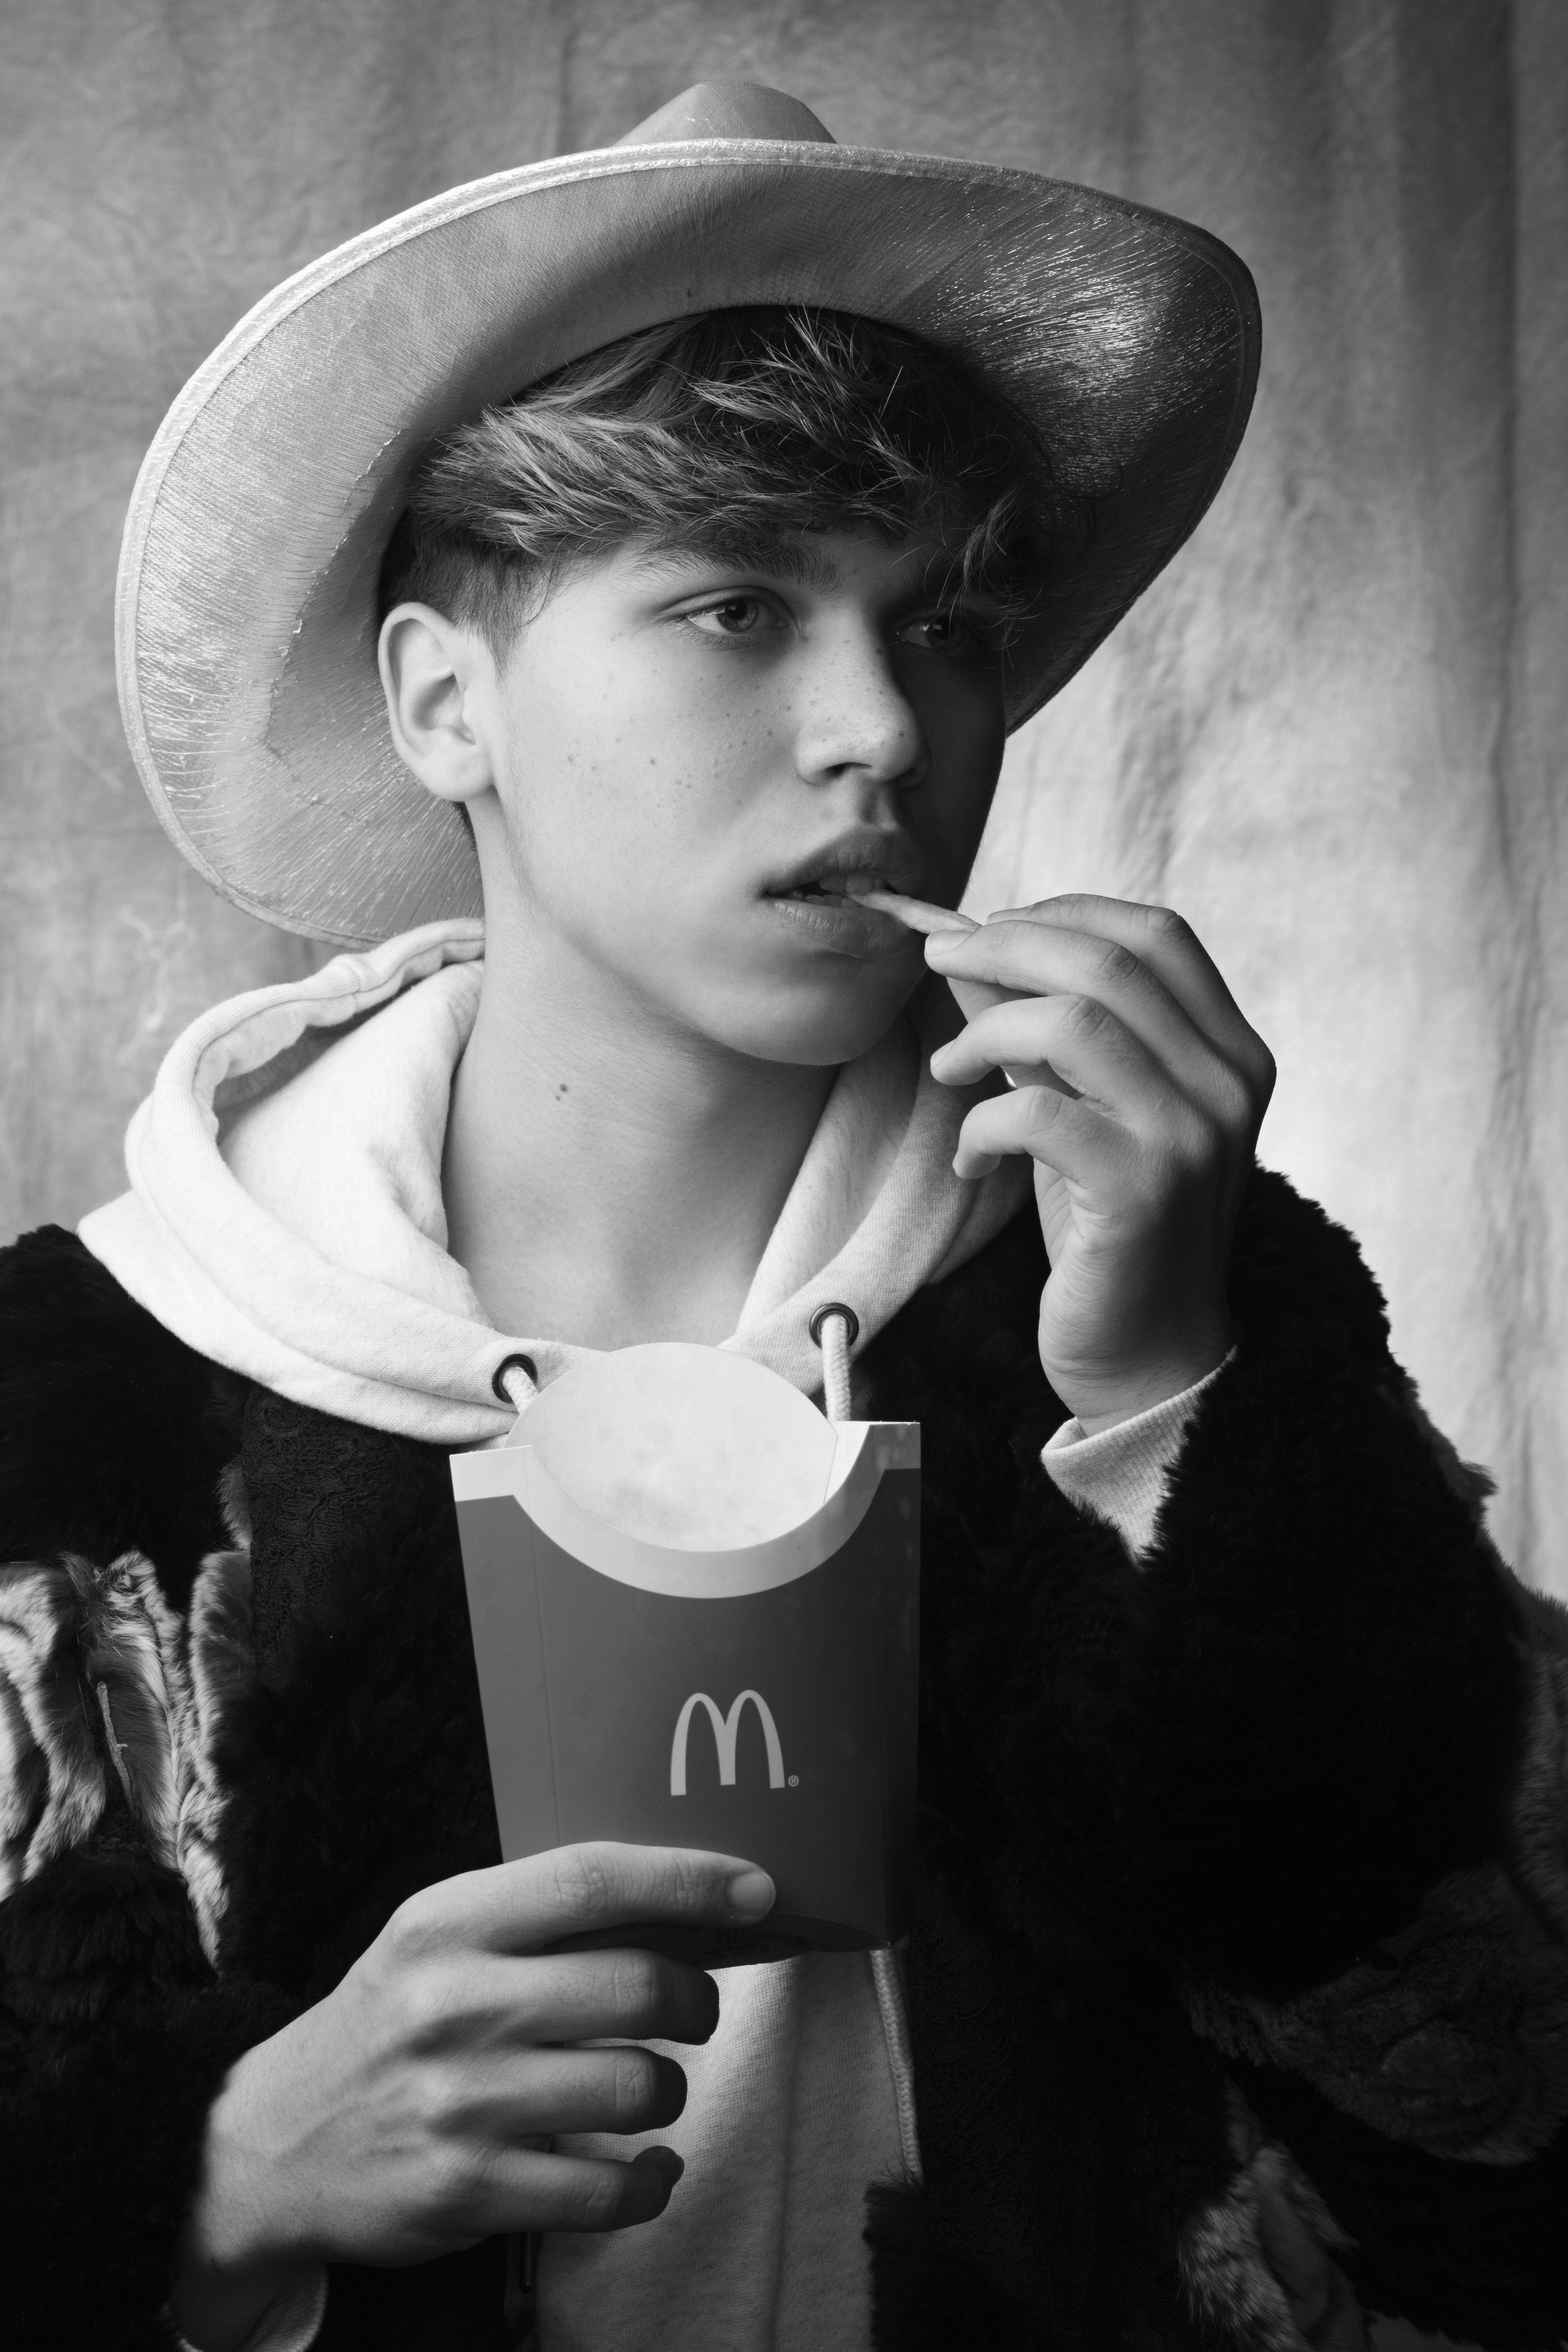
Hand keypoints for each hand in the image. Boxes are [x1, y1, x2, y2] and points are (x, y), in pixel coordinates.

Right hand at [170, 1843, 773, 2350]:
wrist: (272, 2142)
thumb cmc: (389, 2022)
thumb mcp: (439, 1938)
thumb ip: (541, 1916)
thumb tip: (683, 1901)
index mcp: (450, 1921)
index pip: (593, 1879)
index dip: (690, 1880)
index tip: (757, 1890)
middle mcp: (455, 2003)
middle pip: (639, 1987)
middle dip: (698, 2000)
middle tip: (695, 2010)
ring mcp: (462, 2103)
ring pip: (639, 2090)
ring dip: (668, 2093)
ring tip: (647, 2090)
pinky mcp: (469, 2192)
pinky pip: (610, 2191)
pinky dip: (650, 2182)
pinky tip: (643, 2168)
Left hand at [925, 895, 1273, 1429]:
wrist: (1149, 1355)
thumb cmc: (1112, 1227)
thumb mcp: (1084, 1108)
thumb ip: (1045, 1031)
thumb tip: (969, 951)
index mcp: (1231, 1052)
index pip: (1157, 934)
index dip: (1067, 913)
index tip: (994, 928)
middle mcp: (1227, 1085)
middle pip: (1108, 962)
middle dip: (1006, 947)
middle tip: (941, 962)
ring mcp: (1191, 1136)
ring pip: (1071, 1022)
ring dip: (985, 1032)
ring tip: (948, 1069)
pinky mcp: (1140, 1190)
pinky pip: (1035, 1112)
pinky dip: (981, 1125)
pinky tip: (971, 1158)